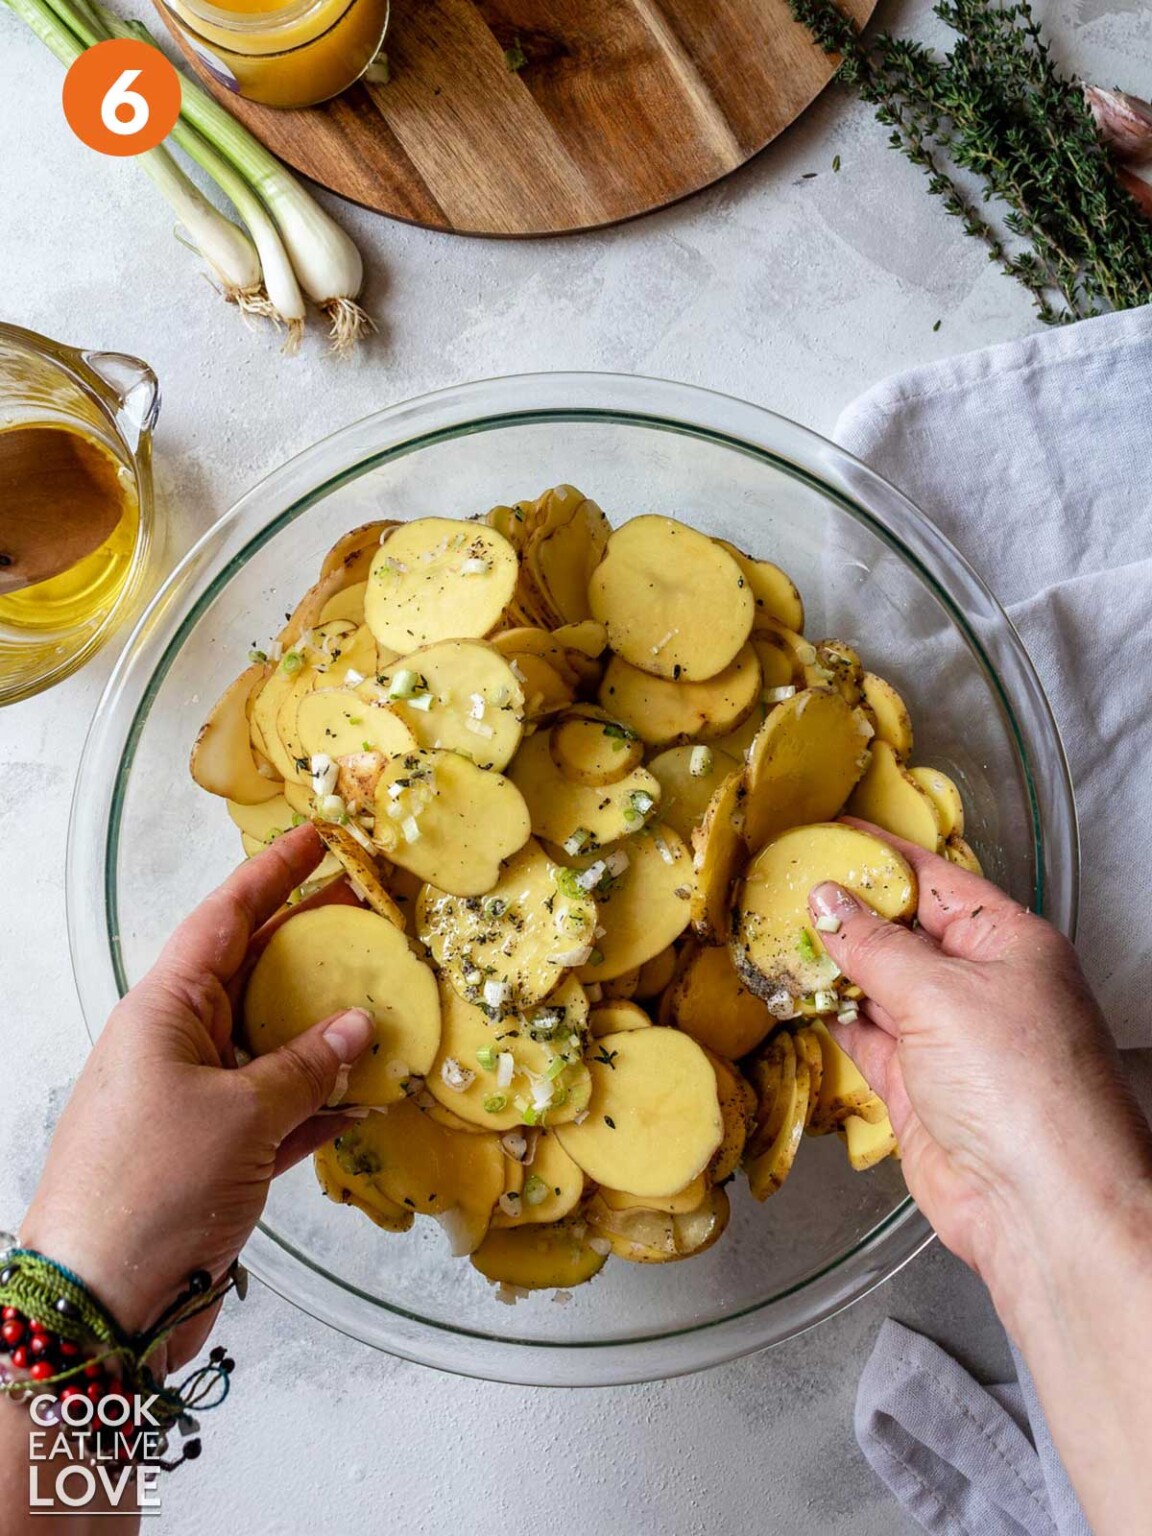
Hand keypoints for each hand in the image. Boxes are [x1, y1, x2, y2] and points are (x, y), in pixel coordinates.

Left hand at [20, 825, 372, 1363]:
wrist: (102, 1309)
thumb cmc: (151, 1188)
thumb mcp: (237, 1115)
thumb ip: (306, 1066)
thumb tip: (361, 1025)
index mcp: (165, 1012)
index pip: (224, 920)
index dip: (271, 874)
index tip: (317, 834)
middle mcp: (179, 1046)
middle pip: (256, 974)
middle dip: (315, 941)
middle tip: (377, 908)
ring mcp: (200, 1102)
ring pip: (278, 1043)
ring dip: (332, 1028)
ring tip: (394, 993)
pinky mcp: (220, 1156)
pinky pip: (285, 1108)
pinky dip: (326, 1100)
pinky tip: (375, 1092)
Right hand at [807, 824, 1151, 1297]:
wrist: (1038, 1205)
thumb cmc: (1023, 1089)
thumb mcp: (942, 995)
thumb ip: (876, 947)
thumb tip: (828, 902)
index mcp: (1009, 943)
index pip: (937, 880)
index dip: (882, 855)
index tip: (831, 832)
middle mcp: (982, 985)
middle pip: (904, 930)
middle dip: (849, 909)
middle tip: (786, 883)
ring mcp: (949, 1037)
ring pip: (879, 983)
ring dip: (832, 963)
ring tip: (777, 932)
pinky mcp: (917, 1084)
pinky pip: (866, 1034)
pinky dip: (831, 1015)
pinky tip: (798, 993)